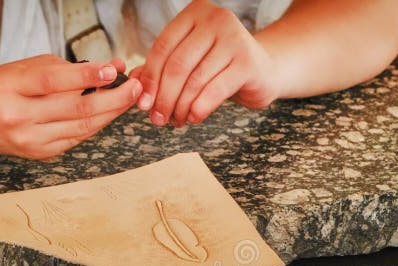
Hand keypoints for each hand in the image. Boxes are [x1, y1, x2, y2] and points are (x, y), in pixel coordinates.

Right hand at [0, 55, 140, 158]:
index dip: (85, 76)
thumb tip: (110, 68)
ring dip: (110, 113)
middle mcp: (21, 118)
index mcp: (13, 89)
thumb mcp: (27, 69)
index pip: (53, 82)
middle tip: (134, 87)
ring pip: (81, 128)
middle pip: (75, 110)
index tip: (112, 69)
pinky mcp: (41, 154)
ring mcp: (31, 140)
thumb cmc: (3, 88)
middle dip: (112, 98)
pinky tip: (109, 113)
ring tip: (129, 98)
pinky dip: (96, 125)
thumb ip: (68, 68)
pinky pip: (77, 139)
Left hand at [133, 0, 278, 126]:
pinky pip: (214, 91)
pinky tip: (194, 118)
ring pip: (194, 81)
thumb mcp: (189, 62)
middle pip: (177, 65)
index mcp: (195, 13)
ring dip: (180, 107)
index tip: (142, 104)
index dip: (150, 78)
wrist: (264, 71)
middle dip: (163, 97)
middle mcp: (216, 20)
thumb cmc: (220, 67)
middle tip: (157, 119)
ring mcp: (234, 39)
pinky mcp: (247, 63)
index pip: (163, 47)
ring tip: (175, 121)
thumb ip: (161, 68)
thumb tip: (133, 82)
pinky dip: (199, 108)